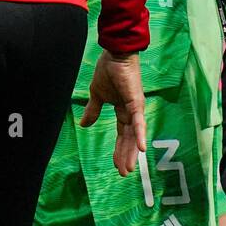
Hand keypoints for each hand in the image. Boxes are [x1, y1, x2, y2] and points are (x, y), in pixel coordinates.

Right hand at [81, 50, 147, 175]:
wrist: (114, 52)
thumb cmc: (108, 70)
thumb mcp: (97, 94)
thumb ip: (93, 110)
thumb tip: (84, 124)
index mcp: (123, 110)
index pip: (122, 134)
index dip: (119, 150)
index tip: (117, 165)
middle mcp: (132, 111)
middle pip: (129, 139)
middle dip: (126, 156)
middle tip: (124, 173)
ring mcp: (136, 107)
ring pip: (134, 135)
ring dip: (132, 152)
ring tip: (129, 167)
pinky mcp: (136, 101)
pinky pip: (138, 121)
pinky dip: (140, 135)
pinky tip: (141, 149)